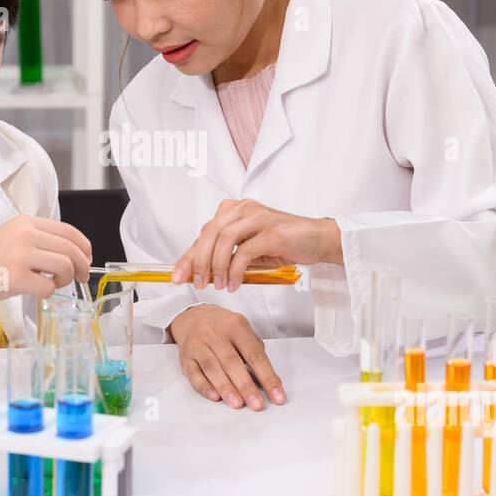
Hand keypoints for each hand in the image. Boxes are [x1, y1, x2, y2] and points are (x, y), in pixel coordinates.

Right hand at [0, 214, 90, 301]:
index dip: (84, 247)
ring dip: (65, 279)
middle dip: (81, 266)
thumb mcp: (14, 236)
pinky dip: (48, 292)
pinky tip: (38, 290)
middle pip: (71, 249)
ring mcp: (20, 255)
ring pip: (64, 266)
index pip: (69, 231)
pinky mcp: (15, 277)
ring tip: (54, 283)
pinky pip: (48, 287)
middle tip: (80, 277)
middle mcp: (25, 234)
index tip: (86, 259)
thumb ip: (40, 239)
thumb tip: (73, 254)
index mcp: (27, 222)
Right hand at [168, 304, 285, 409]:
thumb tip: (273, 381)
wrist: (194, 317)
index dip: (267, 377)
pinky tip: (215, 397)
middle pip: (232, 362)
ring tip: (238, 404)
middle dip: (246, 385)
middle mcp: (215, 334)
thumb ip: (257, 355)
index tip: (277, 396)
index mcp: (236, 326)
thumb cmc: (225, 329)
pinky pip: (194, 374)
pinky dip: (204, 386)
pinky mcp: (186, 357)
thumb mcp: (244, 333)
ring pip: (212, 368)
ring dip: (226, 388)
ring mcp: (198, 345)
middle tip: (257, 404)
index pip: (254, 355)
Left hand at [171, 198, 341, 291]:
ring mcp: (258, 218)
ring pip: (224, 240)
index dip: (188, 255)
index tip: (178, 275)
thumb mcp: (248, 250)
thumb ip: (226, 256)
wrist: (317, 239)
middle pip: (209, 233)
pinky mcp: (272, 232)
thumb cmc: (283, 244)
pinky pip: (244, 251)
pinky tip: (234, 284)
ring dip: (216, 267)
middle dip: (198, 261)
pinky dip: (235, 270)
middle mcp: (243, 208)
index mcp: (234, 209)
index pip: (204, 233)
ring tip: (219, 286)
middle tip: (197, 284)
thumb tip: (199, 274)